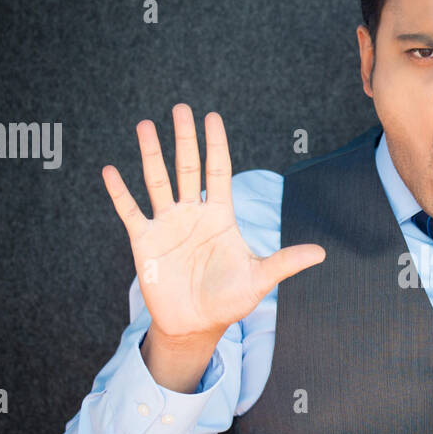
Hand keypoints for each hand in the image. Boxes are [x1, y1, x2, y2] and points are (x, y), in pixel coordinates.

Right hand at [101, 104, 325, 341]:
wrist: (196, 326)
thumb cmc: (229, 301)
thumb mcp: (259, 280)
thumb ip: (285, 262)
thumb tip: (321, 253)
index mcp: (220, 216)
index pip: (218, 171)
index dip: (216, 145)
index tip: (212, 116)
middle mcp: (193, 214)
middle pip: (187, 167)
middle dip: (185, 138)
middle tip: (181, 107)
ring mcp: (167, 225)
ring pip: (157, 181)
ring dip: (151, 154)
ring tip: (145, 126)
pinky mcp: (145, 242)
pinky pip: (130, 212)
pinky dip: (120, 193)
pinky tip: (111, 170)